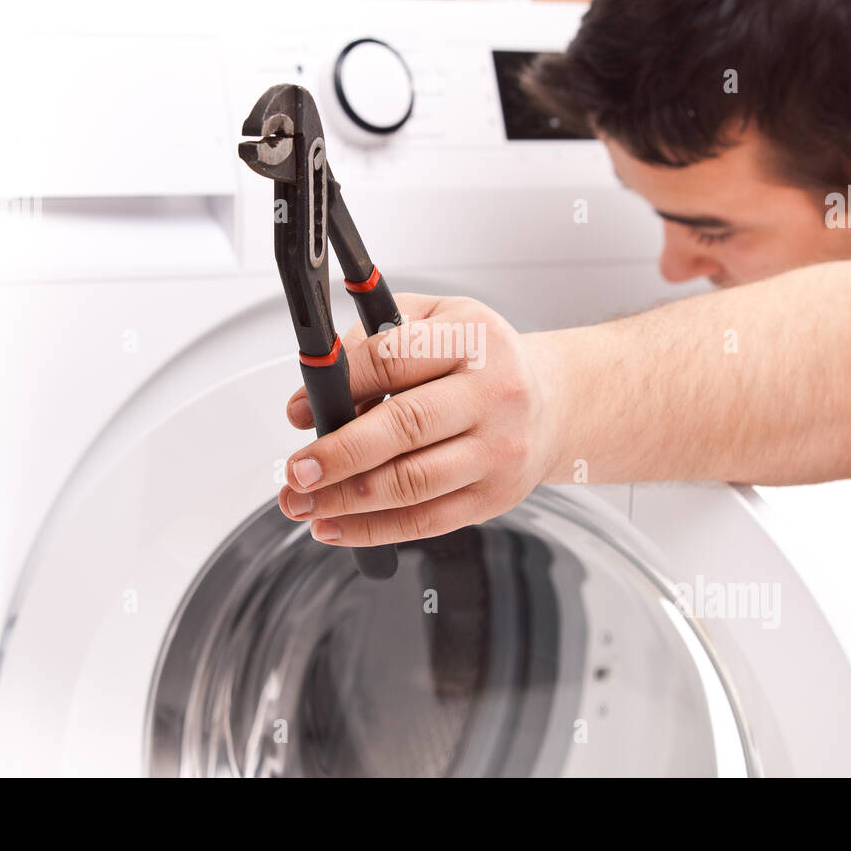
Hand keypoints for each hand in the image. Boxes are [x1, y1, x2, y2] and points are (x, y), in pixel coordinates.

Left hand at [277, 293, 562, 545]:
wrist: (553, 401)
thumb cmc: (484, 361)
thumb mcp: (438, 321)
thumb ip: (374, 340)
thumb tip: (311, 399)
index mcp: (472, 340)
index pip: (392, 361)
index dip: (338, 386)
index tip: (299, 409)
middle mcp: (492, 395)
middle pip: (405, 427)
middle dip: (339, 454)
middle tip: (296, 471)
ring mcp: (498, 450)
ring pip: (413, 483)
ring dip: (347, 500)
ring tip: (303, 504)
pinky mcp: (495, 496)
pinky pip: (427, 520)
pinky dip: (374, 529)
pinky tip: (337, 526)